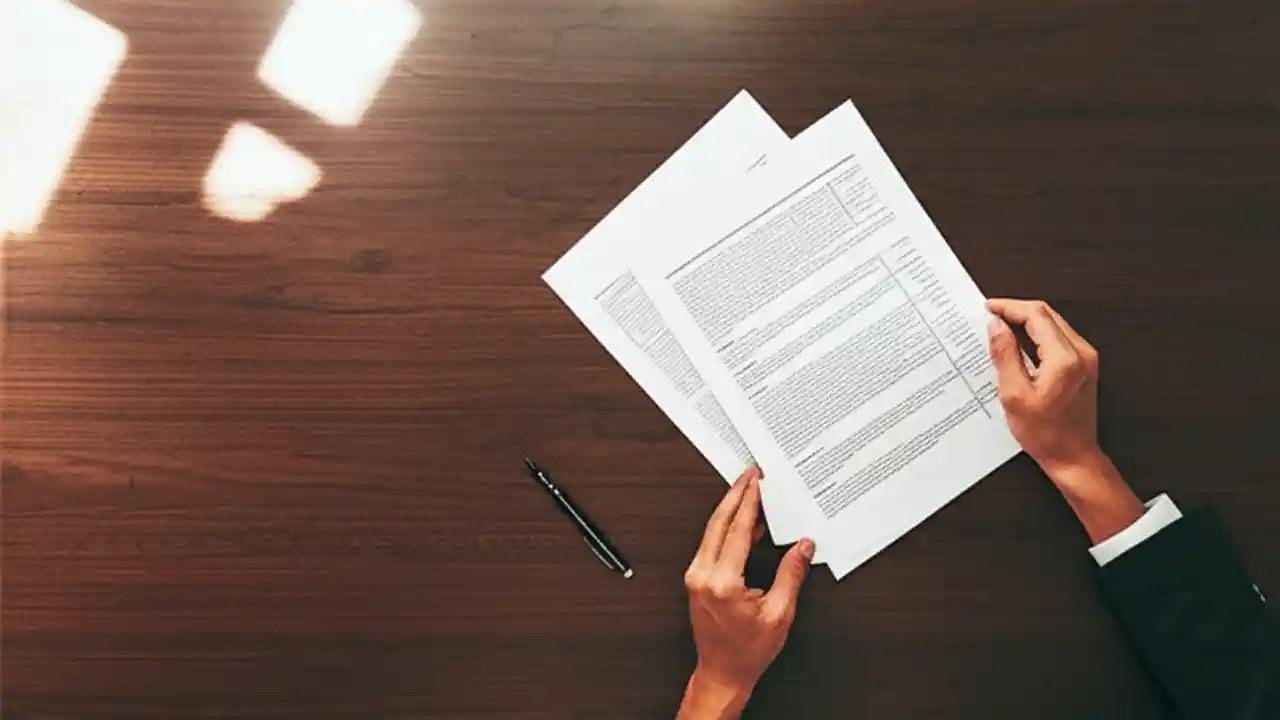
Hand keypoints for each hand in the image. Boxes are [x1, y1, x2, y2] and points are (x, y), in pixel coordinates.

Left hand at [677, 465, 814, 718]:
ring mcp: (695, 576)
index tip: (758, 482)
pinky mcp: (695, 578)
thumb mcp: (779, 614)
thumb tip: (803, 545)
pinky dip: (726, 526)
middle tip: (751, 474)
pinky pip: (710, 543)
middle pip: (718, 522)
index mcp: (722, 582)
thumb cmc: (748, 650)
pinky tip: (743, 520)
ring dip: (730, 508)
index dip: (749, 502)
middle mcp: (702, 575)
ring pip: (712, 530)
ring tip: (749, 490)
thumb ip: (791, 575)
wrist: (722, 671)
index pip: (737, 530)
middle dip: (736, 494)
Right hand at [985, 298, 1102, 475]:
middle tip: (991, 315)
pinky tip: (1020, 342)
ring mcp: (1086, 358)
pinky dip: (1038, 333)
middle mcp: (1081, 353)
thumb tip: (996, 326)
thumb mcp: (1014, 394)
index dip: (1009, 307)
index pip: (1036, 316)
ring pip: (1053, 323)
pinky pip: (1059, 337)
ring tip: (1001, 327)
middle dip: (1017, 311)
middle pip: (1046, 314)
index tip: (989, 308)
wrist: (1073, 456)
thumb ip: (1005, 355)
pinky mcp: (1084, 365)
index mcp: (1064, 359)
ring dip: (1027, 321)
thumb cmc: (1046, 434)